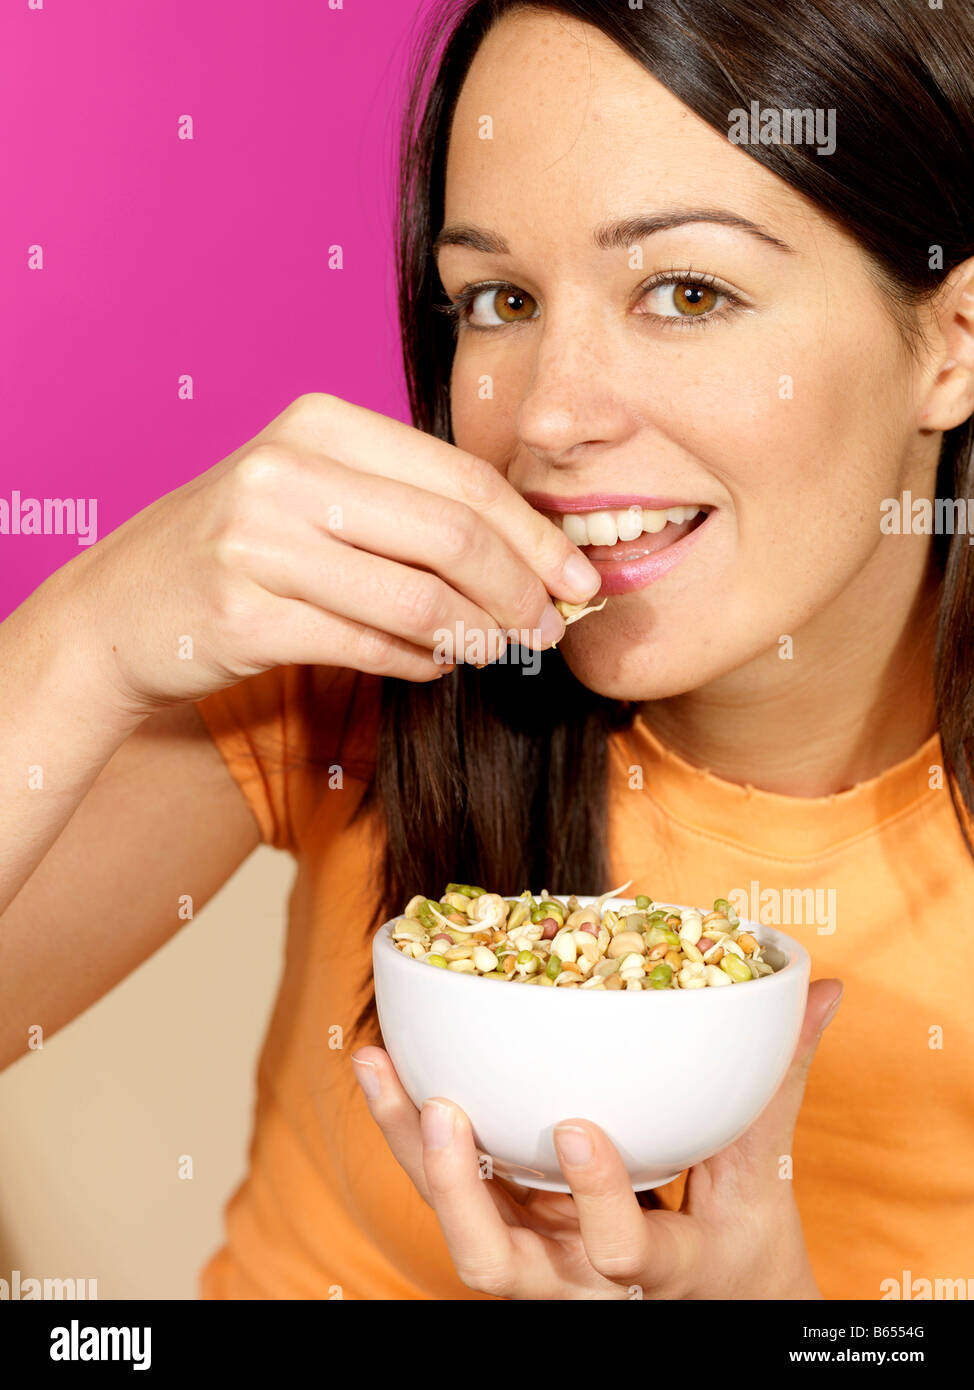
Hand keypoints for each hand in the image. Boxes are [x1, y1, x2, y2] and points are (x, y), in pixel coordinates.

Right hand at [45, 392, 600, 717]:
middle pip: (453, 536)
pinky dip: (423, 664)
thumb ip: (406, 504)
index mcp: (321, 423)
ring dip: (479, 636)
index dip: (535, 534)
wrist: (123, 608)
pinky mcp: (244, 615)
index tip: (580, 576)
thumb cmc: (242, 548)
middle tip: (552, 627)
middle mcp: (288, 470)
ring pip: (418, 600)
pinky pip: (371, 648)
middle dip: (522, 589)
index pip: (462, 478)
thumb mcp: (314, 492)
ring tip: (503, 652)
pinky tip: (439, 666)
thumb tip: (529, 552)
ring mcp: (258, 542)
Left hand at [352, 977, 841, 1299]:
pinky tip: (388, 1063)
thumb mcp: (766, 1179)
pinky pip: (448, 1186)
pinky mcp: (509, 1225)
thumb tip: (822, 993)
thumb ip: (780, 1086)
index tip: (579, 1128)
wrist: (710, 1302)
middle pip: (493, 1264)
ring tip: (380, 1065)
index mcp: (655, 1273)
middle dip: (457, 1191)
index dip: (597, 1203)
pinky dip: (411, 1128)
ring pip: (453, 1222)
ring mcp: (535, 1256)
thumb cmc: (742, 1245)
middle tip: (444, 1110)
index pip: (622, 1257)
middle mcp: (578, 1279)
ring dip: (409, 1145)